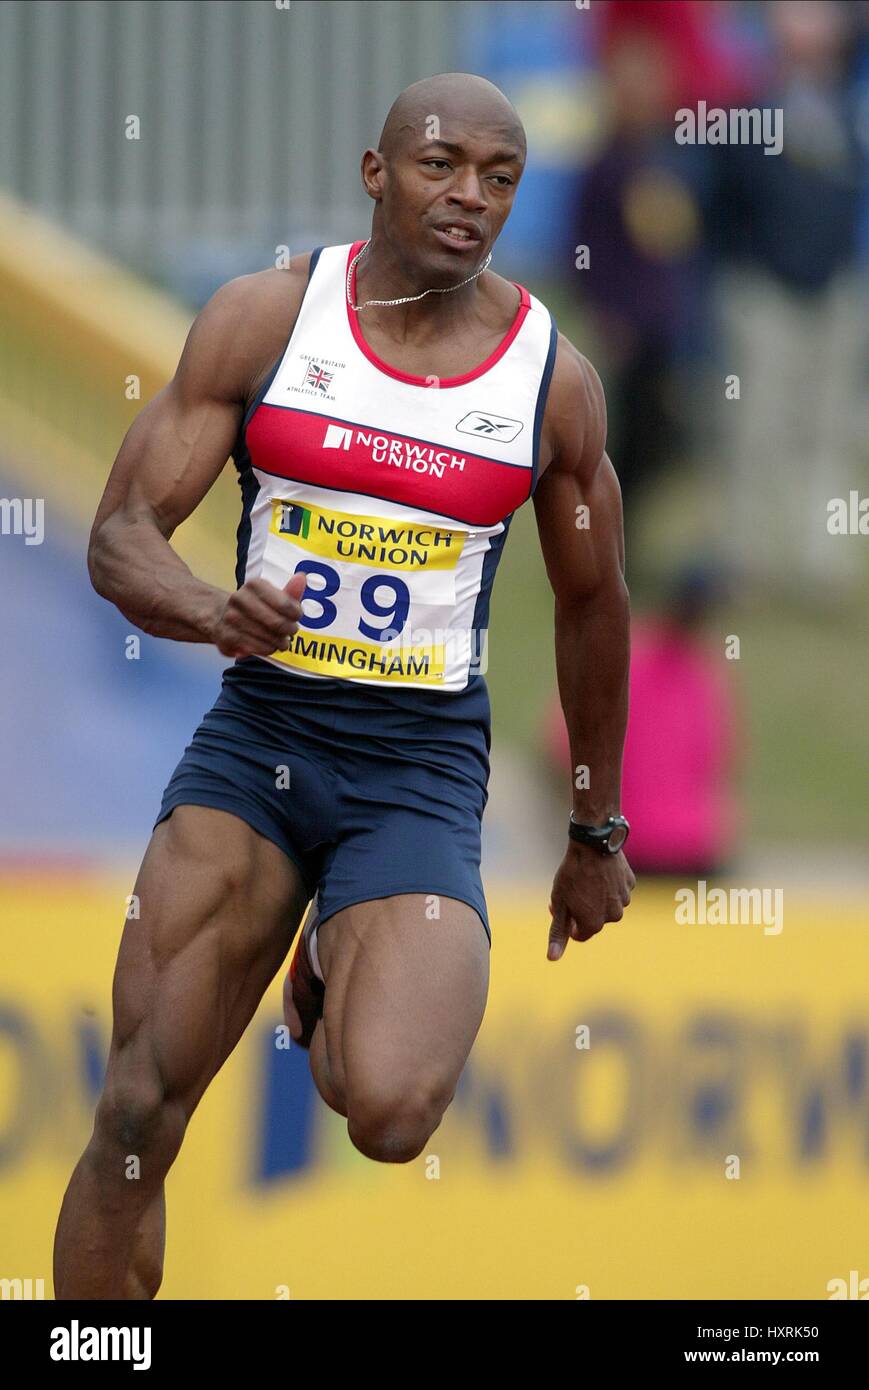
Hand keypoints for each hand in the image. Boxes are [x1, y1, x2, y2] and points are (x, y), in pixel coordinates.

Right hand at [211, 572, 307, 657]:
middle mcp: (239, 598)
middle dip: (290, 630)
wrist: (222, 616)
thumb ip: (290, 592)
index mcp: (254, 585)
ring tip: (281, 640)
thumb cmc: (255, 606)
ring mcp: (231, 618)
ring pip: (269, 637)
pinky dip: (268, 650)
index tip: (296, 617)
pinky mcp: (226, 636)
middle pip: (277, 623)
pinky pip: (257, 648)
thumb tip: (301, 577)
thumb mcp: (273, 596)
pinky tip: (269, 646)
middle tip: (291, 632)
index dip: (296, 614)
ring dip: (280, 642)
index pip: (285, 604)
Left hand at [547, 842, 634, 959]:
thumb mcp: (560, 903)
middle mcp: (613, 916)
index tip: (562, 904)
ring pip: (607, 904)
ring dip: (596, 896)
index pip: (578, 934)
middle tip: (572, 889)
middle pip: (594, 919)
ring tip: (587, 878)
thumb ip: (558, 932)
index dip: (567, 920)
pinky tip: (599, 871)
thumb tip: (552, 958)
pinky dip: (608, 884)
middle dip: (583, 909)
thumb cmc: (572, 873)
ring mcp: (624, 899)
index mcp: (594, 924)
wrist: (593, 842)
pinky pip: (617, 889)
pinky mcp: (630, 883)